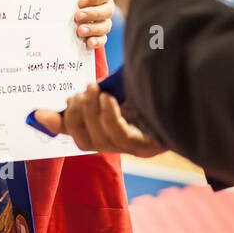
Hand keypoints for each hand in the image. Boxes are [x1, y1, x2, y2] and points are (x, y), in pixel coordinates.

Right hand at [31, 84, 164, 156]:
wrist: (193, 87)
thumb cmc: (155, 86)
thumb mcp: (121, 85)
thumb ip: (94, 92)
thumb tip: (59, 92)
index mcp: (116, 132)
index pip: (80, 138)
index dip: (60, 126)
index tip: (39, 112)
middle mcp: (126, 145)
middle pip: (86, 141)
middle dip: (76, 116)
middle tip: (80, 92)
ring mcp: (138, 147)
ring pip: (101, 139)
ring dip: (91, 112)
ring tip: (93, 89)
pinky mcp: (149, 145)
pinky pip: (121, 136)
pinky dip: (109, 117)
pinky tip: (109, 99)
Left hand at [74, 0, 113, 48]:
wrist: (67, 0)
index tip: (80, 2)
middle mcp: (106, 5)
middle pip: (108, 10)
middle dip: (92, 14)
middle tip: (78, 16)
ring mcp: (104, 20)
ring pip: (106, 25)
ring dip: (93, 29)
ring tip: (80, 31)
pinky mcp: (99, 33)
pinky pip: (103, 38)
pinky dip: (97, 41)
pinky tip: (88, 42)